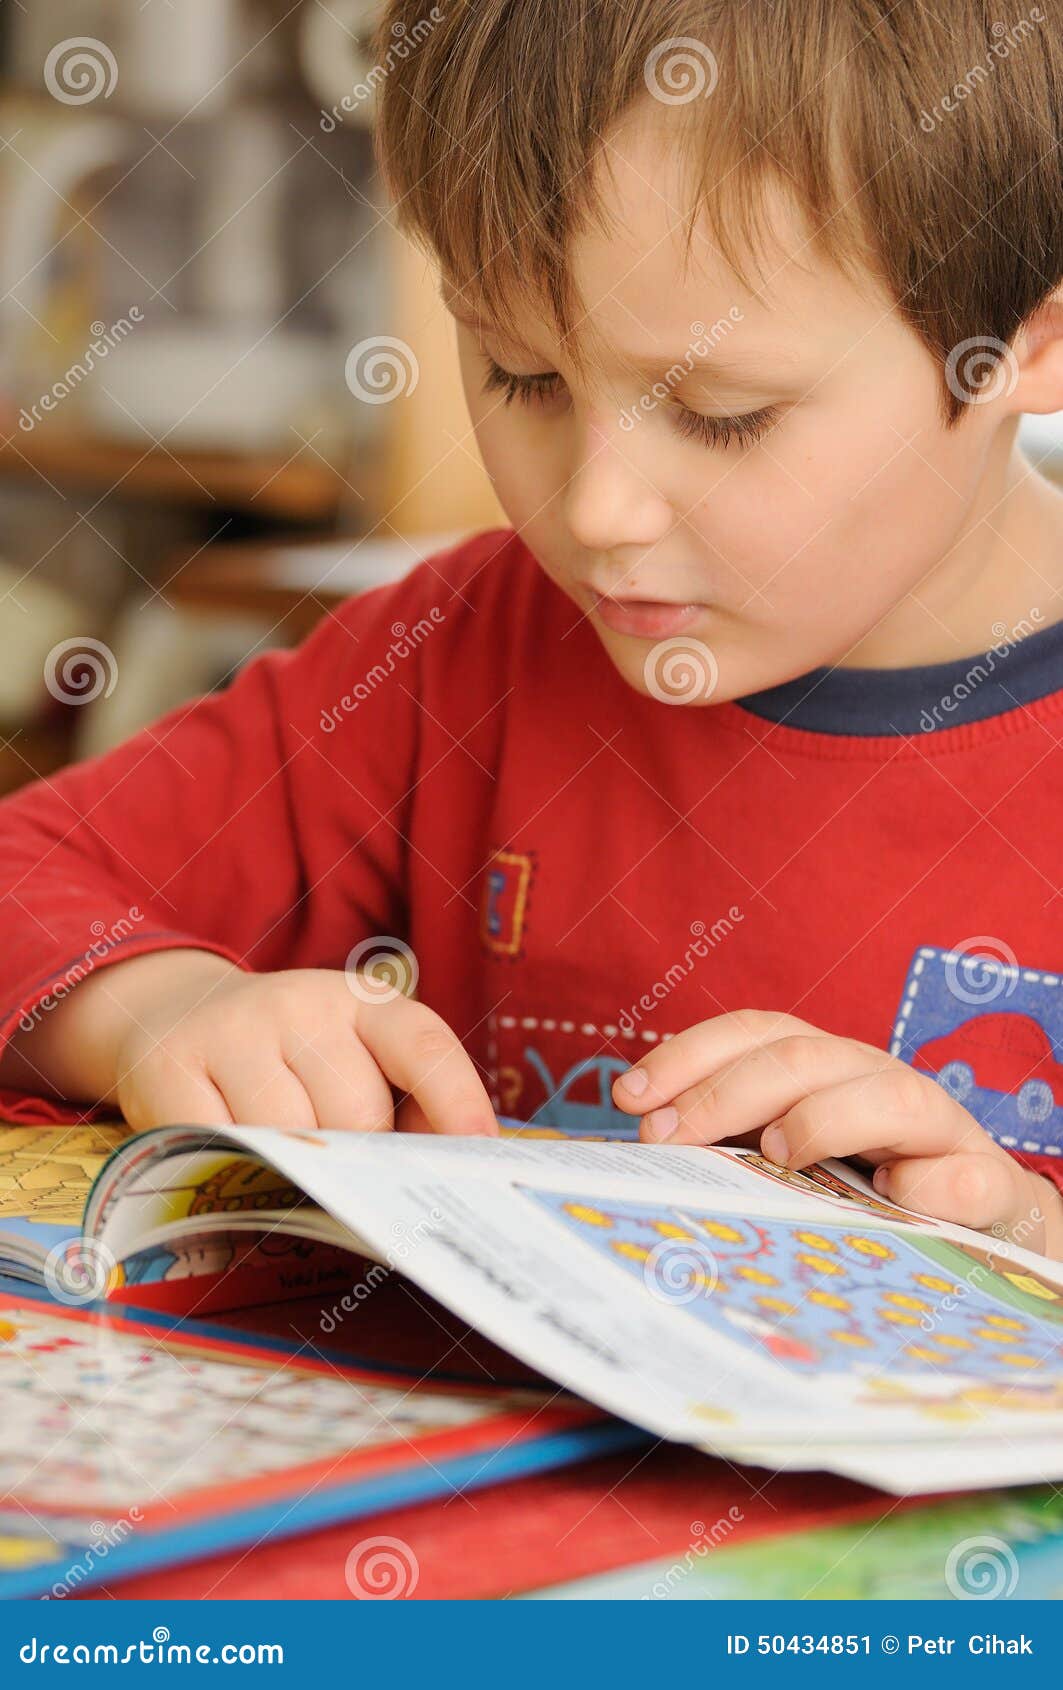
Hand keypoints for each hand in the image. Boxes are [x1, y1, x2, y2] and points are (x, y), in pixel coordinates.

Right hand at [11, 947, 497, 1135]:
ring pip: (290, 1135)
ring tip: (286, 1157)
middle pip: (357, 1113)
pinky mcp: (171, 1068)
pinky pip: (221, 1145)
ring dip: (295, 1168)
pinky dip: (233, 1168)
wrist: (176, 1015)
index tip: (479, 1149)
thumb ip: (406, 1105)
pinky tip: (233, 1158)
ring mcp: (233, 1031)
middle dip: (359, 1157)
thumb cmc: (291, 1060)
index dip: (457, 1098)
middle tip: (343, 1166)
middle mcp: (301, 1004)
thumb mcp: (353, 1059)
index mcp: (363, 1002)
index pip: (423, 1044)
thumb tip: (450, 1166)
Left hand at [611, 1008, 1062, 1258]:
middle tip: (669, 1137)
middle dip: (725, 1092)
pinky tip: (893, 1199)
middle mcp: (878, 1080)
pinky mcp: (990, 1183)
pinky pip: (966, 1176)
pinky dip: (930, 1185)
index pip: (755, 1033)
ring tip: (778, 1154)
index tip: (630, 1096)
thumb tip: (647, 1140)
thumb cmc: (870, 1186)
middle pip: (803, 1057)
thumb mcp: (796, 1156)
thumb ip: (735, 1141)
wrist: (991, 1223)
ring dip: (824, 1119)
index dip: (689, 1056)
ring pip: (890, 1097)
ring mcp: (941, 1129)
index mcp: (826, 1067)